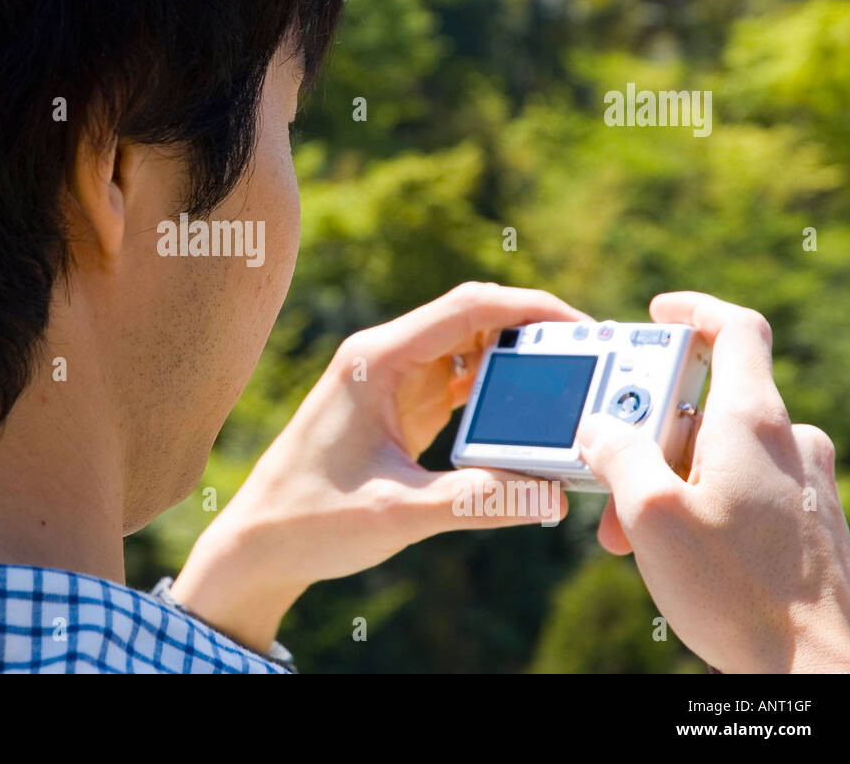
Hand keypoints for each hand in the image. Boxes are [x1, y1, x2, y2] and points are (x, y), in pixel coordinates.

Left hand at [171, 282, 583, 652]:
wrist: (257, 543)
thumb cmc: (310, 521)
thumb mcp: (398, 513)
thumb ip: (476, 500)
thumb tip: (552, 496)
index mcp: (377, 361)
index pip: (468, 307)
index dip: (532, 308)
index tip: (584, 328)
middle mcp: (383, 359)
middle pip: (474, 320)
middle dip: (533, 331)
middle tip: (592, 360)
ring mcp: (390, 382)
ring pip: (469, 351)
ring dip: (517, 362)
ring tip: (572, 384)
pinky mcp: (397, 409)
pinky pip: (458, 384)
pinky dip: (496, 392)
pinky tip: (530, 413)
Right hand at [579, 291, 849, 672]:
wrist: (818, 670)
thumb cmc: (739, 592)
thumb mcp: (649, 514)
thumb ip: (617, 453)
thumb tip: (599, 426)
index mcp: (751, 421)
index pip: (735, 329)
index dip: (693, 309)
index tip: (657, 312)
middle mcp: (786, 441)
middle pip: (706, 400)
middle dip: (646, 431)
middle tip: (607, 470)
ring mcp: (802, 482)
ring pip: (719, 451)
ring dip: (666, 477)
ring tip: (630, 530)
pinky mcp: (805, 520)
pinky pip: (742, 486)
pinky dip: (700, 500)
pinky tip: (673, 549)